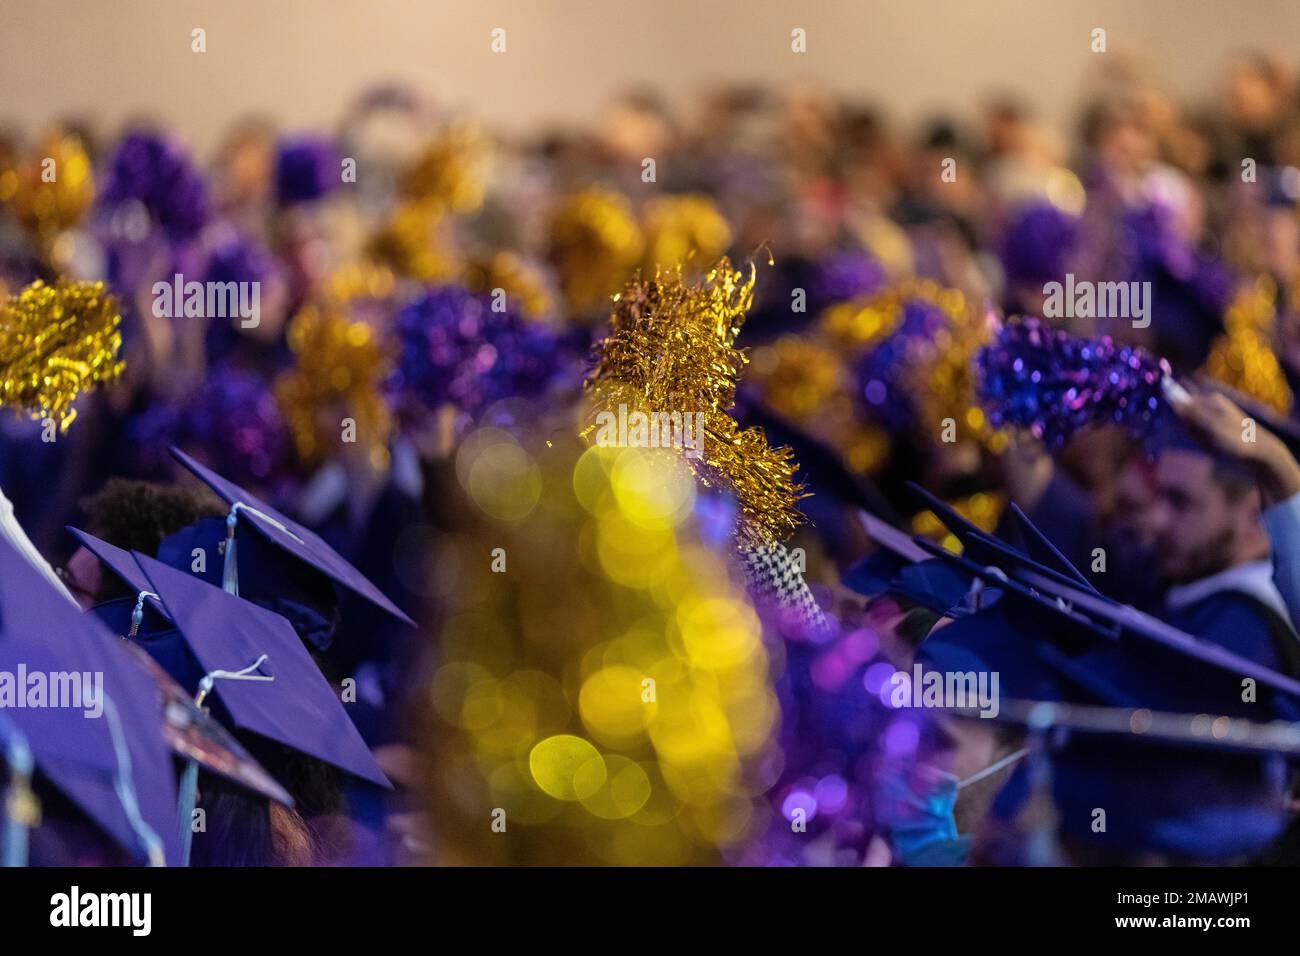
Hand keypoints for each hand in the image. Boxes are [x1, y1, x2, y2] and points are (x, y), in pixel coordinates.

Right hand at [1170, 387, 1299, 505]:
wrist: (1260, 453)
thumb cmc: (1236, 438)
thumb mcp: (1212, 425)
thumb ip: (1192, 413)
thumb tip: (1173, 401)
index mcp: (1210, 400)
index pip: (1182, 403)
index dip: (1181, 417)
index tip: (1188, 427)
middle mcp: (1211, 407)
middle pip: (1186, 417)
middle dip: (1191, 431)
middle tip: (1205, 439)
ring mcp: (1214, 419)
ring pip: (1193, 429)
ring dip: (1199, 440)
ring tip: (1213, 445)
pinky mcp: (1217, 430)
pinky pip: (1202, 437)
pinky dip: (1205, 444)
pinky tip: (1216, 449)